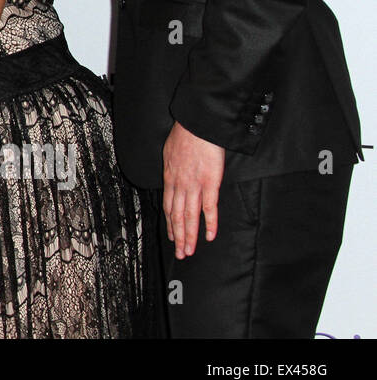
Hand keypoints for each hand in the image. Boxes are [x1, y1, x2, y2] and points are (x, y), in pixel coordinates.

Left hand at [162, 120, 224, 258]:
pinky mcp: (210, 183)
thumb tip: (171, 172)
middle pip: (177, 216)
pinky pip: (209, 207)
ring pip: (190, 217)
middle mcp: (179, 185)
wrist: (197, 125)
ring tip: (189, 251)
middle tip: (180, 254)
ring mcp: (194, 185)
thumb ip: (171, 166)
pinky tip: (209, 236)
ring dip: (189, 236)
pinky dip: (209, 223)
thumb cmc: (186, 134)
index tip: (171, 236)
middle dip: (178, 237)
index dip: (170, 223)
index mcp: (170, 177)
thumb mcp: (170, 151)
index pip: (169, 206)